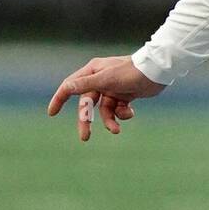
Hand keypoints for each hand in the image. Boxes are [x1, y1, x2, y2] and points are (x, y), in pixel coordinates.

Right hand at [47, 55, 164, 141]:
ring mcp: (112, 88)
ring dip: (109, 121)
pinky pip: (117, 110)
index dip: (59, 99)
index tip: (52, 113)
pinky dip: (122, 115)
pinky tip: (130, 112)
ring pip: (104, 110)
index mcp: (92, 71)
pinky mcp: (124, 96)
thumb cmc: (130, 72)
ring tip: (116, 130)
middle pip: (87, 104)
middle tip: (85, 138)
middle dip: (86, 120)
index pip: (70, 86)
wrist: (156, 72)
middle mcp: (100, 79)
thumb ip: (85, 84)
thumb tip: (66, 88)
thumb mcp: (106, 79)